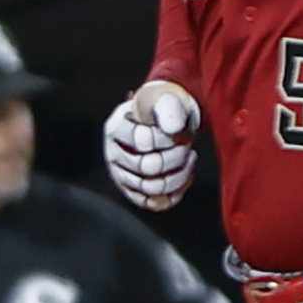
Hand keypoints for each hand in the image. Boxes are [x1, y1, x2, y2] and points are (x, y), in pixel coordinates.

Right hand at [106, 81, 200, 210]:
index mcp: (115, 127)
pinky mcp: (133, 193)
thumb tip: (172, 129)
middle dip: (176, 156)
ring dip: (180, 175)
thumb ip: (169, 107)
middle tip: (187, 144)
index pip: (142, 140)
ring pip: (153, 187)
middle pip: (148, 166)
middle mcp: (112, 154)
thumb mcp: (164, 99)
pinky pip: (155, 203)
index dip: (167, 139)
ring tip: (189, 157)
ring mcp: (121, 176)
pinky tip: (185, 175)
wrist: (163, 122)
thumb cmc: (163, 110)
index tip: (178, 131)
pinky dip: (175, 193)